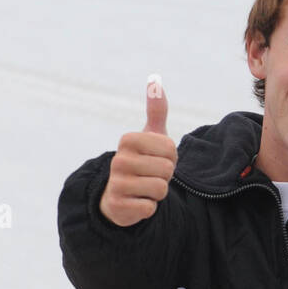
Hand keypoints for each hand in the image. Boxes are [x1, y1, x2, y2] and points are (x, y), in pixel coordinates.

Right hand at [99, 81, 177, 226]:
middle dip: (165, 176)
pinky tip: (138, 202)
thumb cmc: (142, 162)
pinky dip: (149, 208)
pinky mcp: (118, 206)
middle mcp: (118, 159)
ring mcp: (116, 183)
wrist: (120, 196)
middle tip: (151, 176)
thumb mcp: (150, 136)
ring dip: (158, 192)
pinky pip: (150, 208)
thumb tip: (155, 80)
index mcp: (128, 139)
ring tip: (145, 188)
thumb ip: (156, 110)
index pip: (170, 149)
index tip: (156, 160)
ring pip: (160, 189)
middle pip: (167, 170)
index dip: (171, 158)